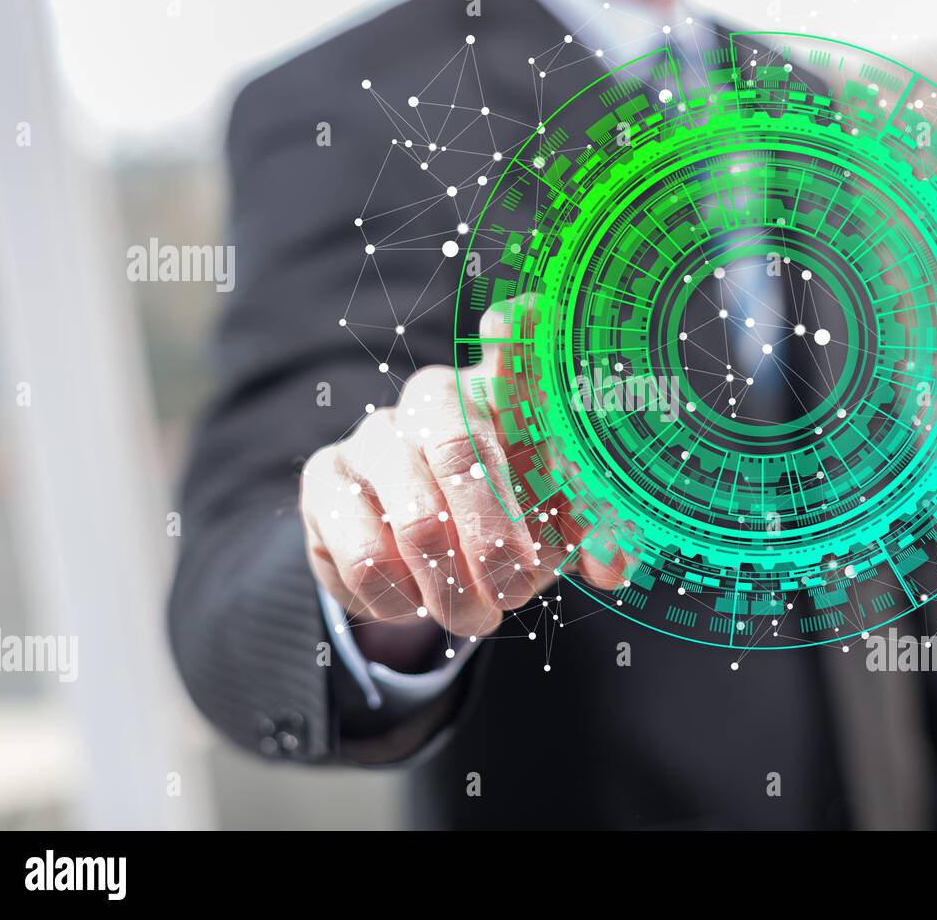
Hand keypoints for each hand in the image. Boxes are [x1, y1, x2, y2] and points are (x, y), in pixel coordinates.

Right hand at [300, 301, 627, 656]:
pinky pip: (363, 555)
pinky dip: (400, 599)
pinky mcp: (325, 477)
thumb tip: (611, 566)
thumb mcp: (560, 525)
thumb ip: (593, 537)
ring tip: (474, 617)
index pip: (516, 340)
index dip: (522, 333)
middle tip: (512, 590)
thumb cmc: (511, 521)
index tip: (532, 320)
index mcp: (506, 389)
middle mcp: (437, 395)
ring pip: (414, 517)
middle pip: (461, 448)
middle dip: (493, 535)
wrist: (423, 559)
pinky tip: (416, 603)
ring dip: (451, 586)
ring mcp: (376, 431)